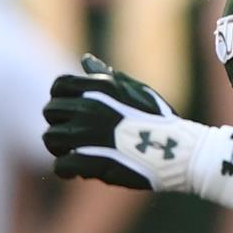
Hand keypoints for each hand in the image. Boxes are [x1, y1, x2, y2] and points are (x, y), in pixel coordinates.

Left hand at [42, 54, 222, 191]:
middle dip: (59, 124)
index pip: (59, 86)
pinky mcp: (91, 162)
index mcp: (100, 87)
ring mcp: (88, 135)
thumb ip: (108, 77)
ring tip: (76, 153)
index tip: (70, 112)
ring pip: (51, 139)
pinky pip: (61, 165)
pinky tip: (78, 172)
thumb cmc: (162, 121)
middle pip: (50, 112)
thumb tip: (87, 60)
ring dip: (61, 148)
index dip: (60, 99)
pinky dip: (66, 170)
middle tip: (74, 136)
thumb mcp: (138, 91)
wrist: (181, 152)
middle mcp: (90, 108)